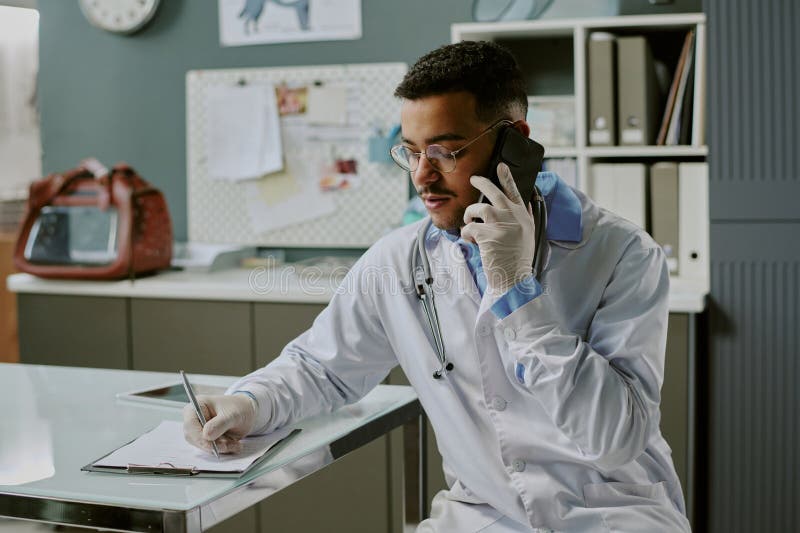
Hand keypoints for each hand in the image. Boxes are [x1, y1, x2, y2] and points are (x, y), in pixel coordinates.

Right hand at [183, 393, 257, 453]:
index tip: (211, 445)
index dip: (198, 436)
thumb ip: (220, 424)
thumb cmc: (238, 408)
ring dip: (220, 448)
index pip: (190, 424)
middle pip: (194, 437)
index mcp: (197, 406)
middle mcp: (194, 418)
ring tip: (236, 444)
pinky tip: (235, 444)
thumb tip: (206, 435)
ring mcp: (198, 430)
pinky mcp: (205, 440)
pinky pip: (210, 449)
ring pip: (203, 446)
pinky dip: (223, 449)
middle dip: (211, 444)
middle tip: (228, 446)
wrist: (247, 413)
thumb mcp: (233, 414)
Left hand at [461, 162, 535, 294]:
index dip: (507, 178)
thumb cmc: (517, 260)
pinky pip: (471, 227)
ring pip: (479, 208)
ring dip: (469, 215)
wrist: (514, 279)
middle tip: (473, 179)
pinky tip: (470, 242)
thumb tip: (520, 203)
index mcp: (524, 218)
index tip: (500, 166)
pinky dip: (467, 234)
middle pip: (495, 192)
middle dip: (482, 183)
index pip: (515, 192)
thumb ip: (522, 219)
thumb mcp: (526, 236)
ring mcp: (502, 225)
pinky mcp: (489, 235)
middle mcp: (514, 218)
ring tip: (468, 223)